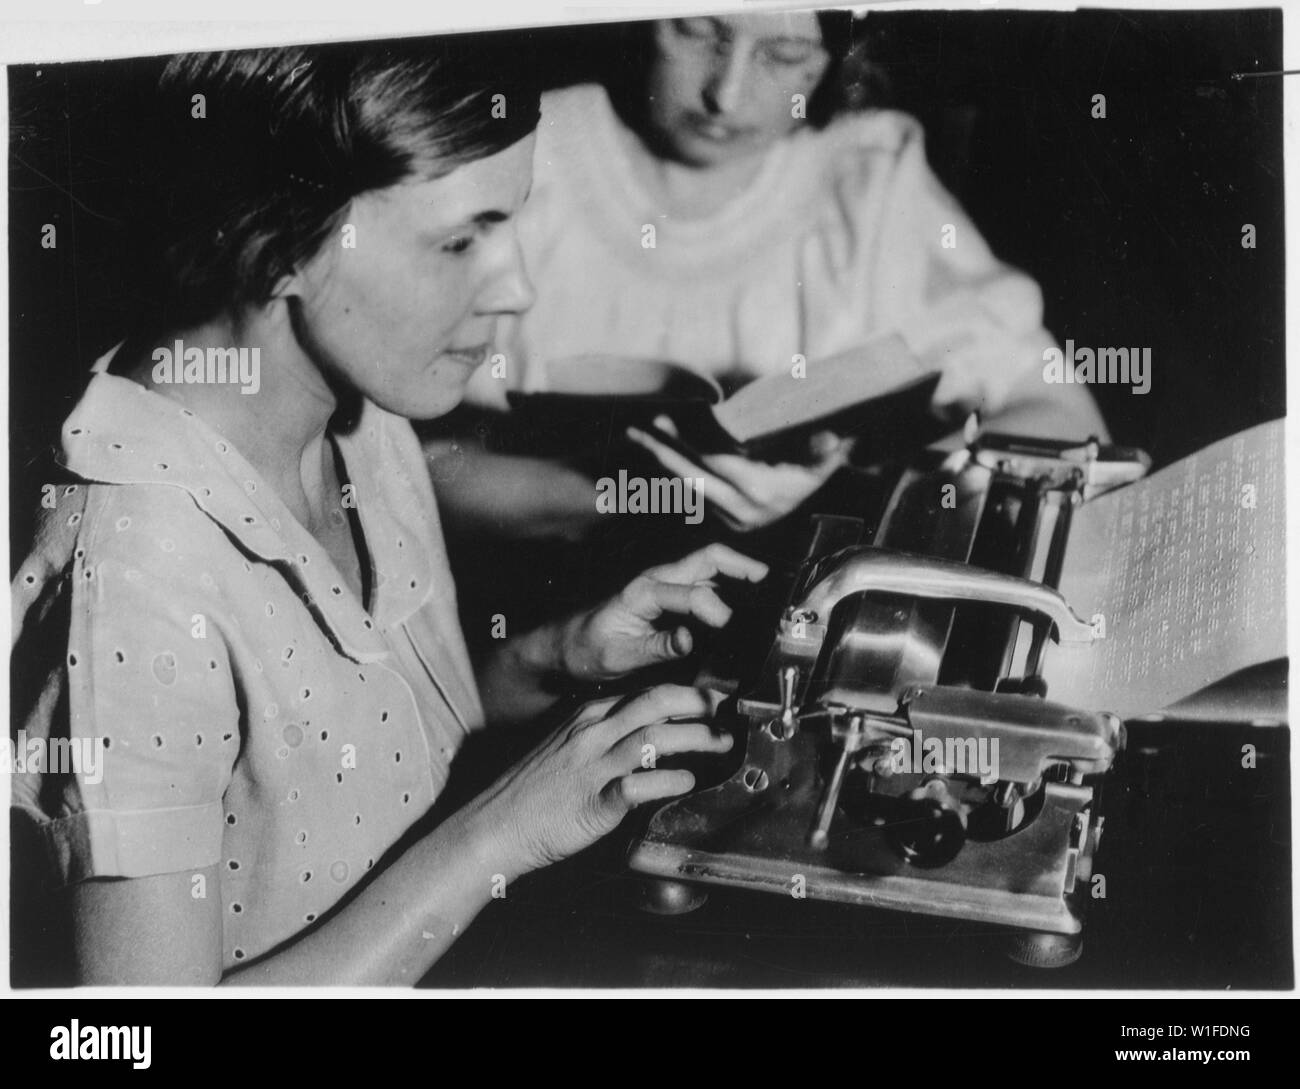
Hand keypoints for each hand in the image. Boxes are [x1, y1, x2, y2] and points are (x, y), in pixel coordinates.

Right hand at [480, 685, 730, 872]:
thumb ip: (605, 732)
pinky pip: (637, 786)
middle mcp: (592, 735)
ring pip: (653, 738)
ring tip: (721, 743)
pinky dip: (668, 781)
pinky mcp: (593, 802)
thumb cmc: (536, 790)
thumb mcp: (568, 746)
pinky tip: (688, 781)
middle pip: (655, 704)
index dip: (684, 692)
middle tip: (726, 711)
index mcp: (587, 718)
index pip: (643, 692)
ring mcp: (593, 767)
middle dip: (697, 703)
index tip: (712, 697)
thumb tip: (651, 727)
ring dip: (695, 738)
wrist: (496, 825)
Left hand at [558, 544, 767, 681]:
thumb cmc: (588, 649)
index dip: (716, 611)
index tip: (730, 629)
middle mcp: (658, 580)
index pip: (693, 593)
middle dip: (743, 566)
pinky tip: (746, 606)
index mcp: (644, 591)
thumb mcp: (618, 656)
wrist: (566, 646)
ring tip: (769, 592)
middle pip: (709, 559)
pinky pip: (705, 585)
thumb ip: (656, 647)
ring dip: (740, 575)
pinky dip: (730, 589)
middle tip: (773, 583)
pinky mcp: (670, 598)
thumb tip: (690, 640)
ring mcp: (665, 586)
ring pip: (710, 568)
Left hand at [627, 417, 853, 531]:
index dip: (685, 443)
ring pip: (687, 488)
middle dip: (661, 452)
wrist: (811, 508)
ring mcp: (728, 517)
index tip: (663, 422)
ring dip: (664, 462)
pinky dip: (676, 474)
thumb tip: (832, 439)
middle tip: (635, 430)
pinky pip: (692, 494)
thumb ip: (826, 452)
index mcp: (757, 491)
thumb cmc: (813, 474)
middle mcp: (739, 509)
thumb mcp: (822, 464)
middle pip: (689, 478)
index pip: (712, 464)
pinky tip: (660, 453)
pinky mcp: (723, 519)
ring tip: (642, 436)